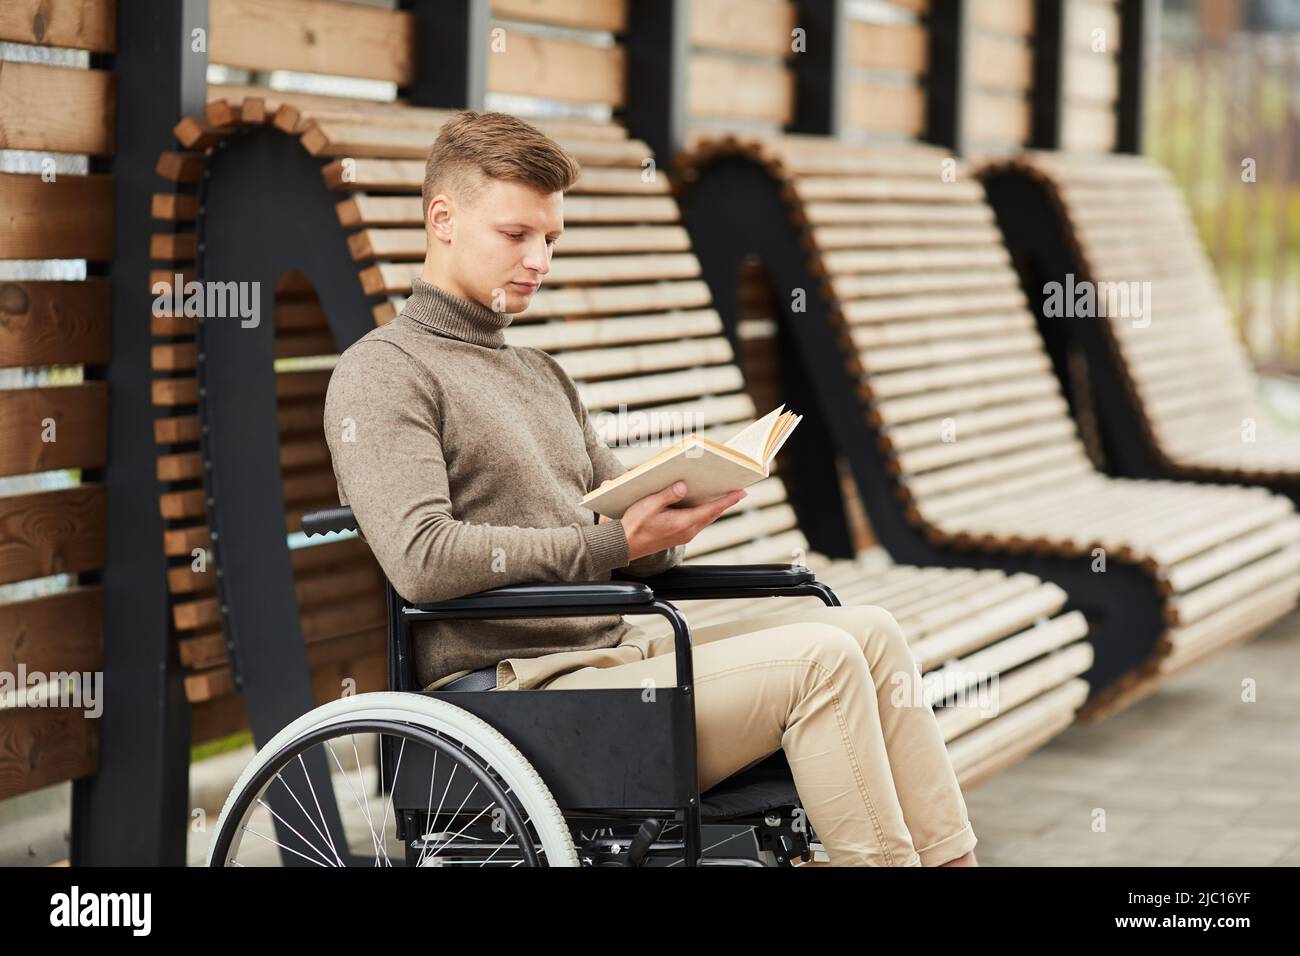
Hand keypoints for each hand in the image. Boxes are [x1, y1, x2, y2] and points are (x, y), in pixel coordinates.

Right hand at [598, 480, 746, 560]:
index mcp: (683, 523)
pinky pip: (696, 522)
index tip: (741, 492)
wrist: (623, 545)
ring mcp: (683, 535)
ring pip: (704, 519)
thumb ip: (668, 495)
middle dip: (725, 502)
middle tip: (737, 490)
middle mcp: (687, 531)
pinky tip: (701, 504)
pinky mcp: (677, 536)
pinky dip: (702, 512)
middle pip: (712, 514)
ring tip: (722, 494)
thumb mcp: (649, 505)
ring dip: (714, 507)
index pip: (712, 510)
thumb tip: (684, 486)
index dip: (728, 500)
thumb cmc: (634, 525)